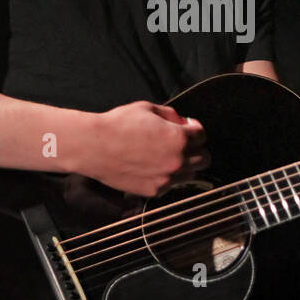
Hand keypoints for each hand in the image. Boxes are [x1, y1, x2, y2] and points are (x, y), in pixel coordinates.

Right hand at [80, 101, 209, 197]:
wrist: (95, 147)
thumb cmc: (119, 124)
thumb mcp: (148, 108)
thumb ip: (171, 115)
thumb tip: (184, 123)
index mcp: (179, 138)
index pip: (202, 135)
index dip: (194, 129)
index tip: (186, 128)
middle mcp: (177, 161)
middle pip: (204, 158)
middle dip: (196, 149)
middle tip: (182, 144)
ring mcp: (167, 178)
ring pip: (191, 174)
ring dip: (184, 165)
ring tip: (166, 156)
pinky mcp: (154, 190)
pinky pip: (170, 185)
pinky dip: (167, 177)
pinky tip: (152, 167)